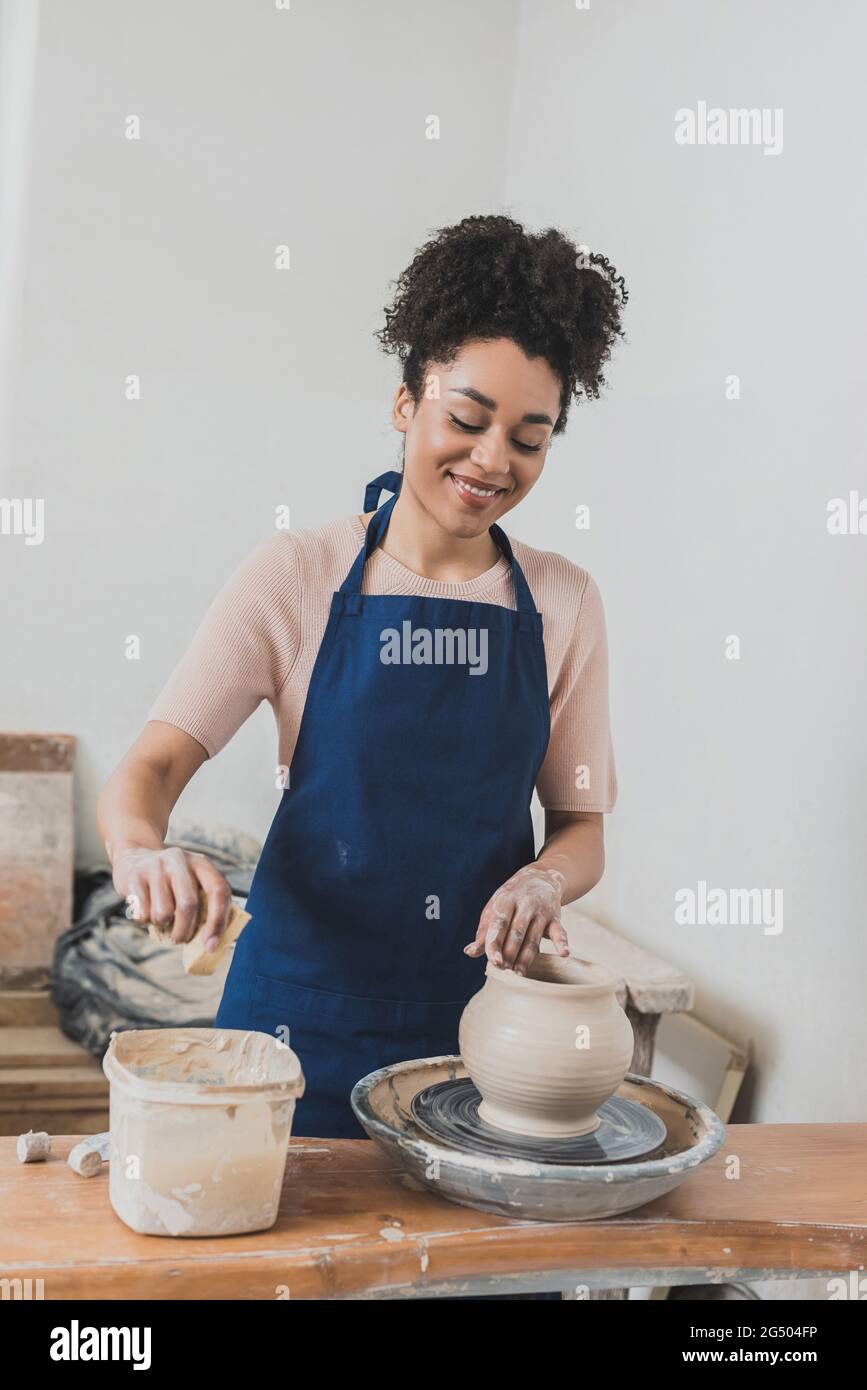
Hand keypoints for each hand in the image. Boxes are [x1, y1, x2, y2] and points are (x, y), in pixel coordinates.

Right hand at [112, 844, 233, 951]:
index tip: (211, 945)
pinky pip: (142, 913)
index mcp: (201, 863)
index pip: (218, 890)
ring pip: (163, 913)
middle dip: (185, 931)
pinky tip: (144, 909)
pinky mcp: (134, 876)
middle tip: (180, 939)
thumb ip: (205, 905)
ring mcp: (155, 866)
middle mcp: (179, 860)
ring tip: (160, 918)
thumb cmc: (170, 882)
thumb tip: (211, 944)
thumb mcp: (192, 882)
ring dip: (162, 925)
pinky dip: (144, 921)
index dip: (218, 921)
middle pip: (188, 904)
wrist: (135, 855)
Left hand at [463, 865, 569, 974]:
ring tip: (519, 974)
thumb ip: (483, 932)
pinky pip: (560, 931)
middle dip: (511, 954)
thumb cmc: (511, 898)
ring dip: (527, 957)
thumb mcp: (494, 908)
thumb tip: (469, 952)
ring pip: (534, 937)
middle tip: (505, 972)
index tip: (494, 961)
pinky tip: (564, 953)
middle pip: (517, 933)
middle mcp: (525, 904)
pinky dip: (562, 942)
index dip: (496, 943)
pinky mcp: (555, 917)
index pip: (499, 924)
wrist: (541, 878)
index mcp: (506, 900)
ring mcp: (541, 911)